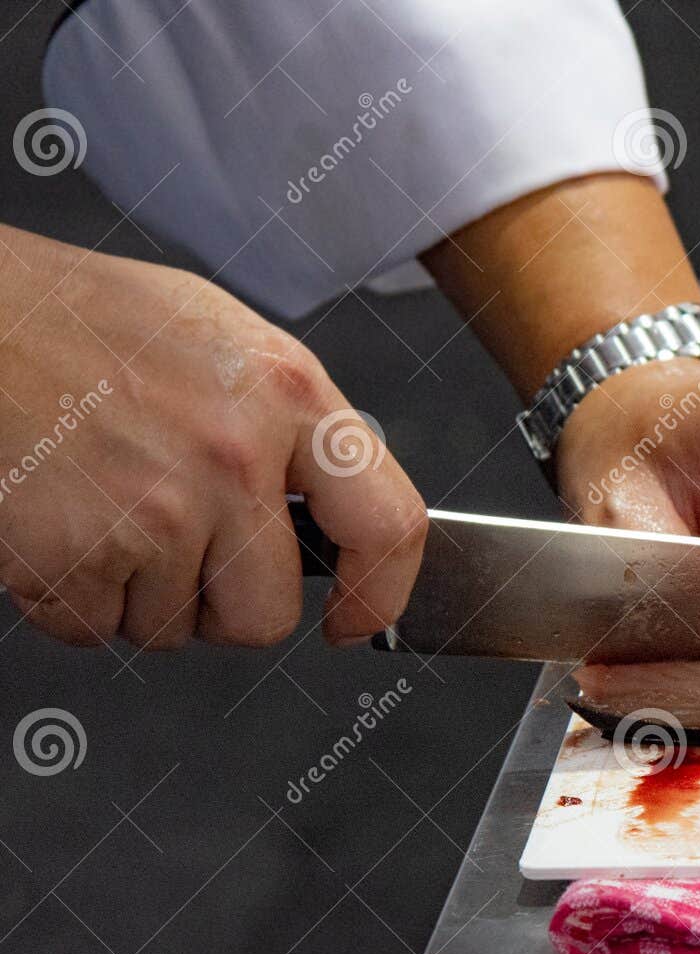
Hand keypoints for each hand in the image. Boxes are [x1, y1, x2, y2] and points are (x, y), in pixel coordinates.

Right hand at [0, 227, 425, 649]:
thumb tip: (335, 508)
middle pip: (266, 614)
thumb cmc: (78, 319)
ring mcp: (156, 510)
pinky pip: (93, 629)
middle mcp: (234, 455)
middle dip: (218, 606)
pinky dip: (67, 596)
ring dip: (133, 594)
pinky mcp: (74, 554)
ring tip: (98, 505)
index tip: (353, 620)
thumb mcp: (219, 339)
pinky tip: (53, 523)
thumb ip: (288, 425)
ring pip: (173, 629)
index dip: (380, 594)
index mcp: (287, 393)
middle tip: (170, 545)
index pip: (388, 524)